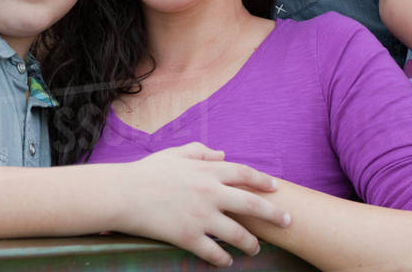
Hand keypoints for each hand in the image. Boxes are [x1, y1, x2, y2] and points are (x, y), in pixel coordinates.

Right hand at [114, 143, 289, 266]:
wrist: (123, 194)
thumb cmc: (147, 172)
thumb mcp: (174, 154)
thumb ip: (200, 151)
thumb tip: (221, 154)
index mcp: (206, 171)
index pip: (244, 173)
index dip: (263, 180)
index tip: (276, 187)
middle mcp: (209, 193)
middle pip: (251, 204)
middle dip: (274, 214)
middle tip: (288, 221)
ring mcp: (200, 217)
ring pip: (238, 234)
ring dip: (251, 243)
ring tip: (255, 249)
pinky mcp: (188, 237)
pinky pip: (214, 253)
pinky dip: (223, 259)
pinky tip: (227, 262)